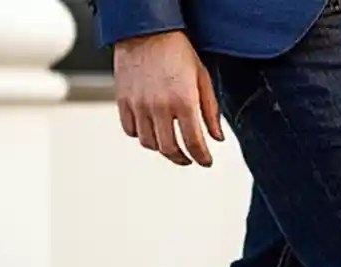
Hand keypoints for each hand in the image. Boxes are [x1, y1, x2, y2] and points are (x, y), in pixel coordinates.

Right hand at [114, 31, 223, 166]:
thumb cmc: (176, 49)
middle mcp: (160, 106)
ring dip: (162, 148)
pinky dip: (141, 135)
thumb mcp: (202, 78)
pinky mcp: (123, 101)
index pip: (194, 143)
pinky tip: (150, 130)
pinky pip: (130, 130)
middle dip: (182, 158)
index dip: (202, 158)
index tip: (205, 161)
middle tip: (188, 158)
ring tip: (170, 144)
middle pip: (170, 149)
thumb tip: (217, 137)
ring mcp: (139, 105)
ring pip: (149, 143)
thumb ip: (210, 111)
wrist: (146, 30)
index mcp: (184, 100)